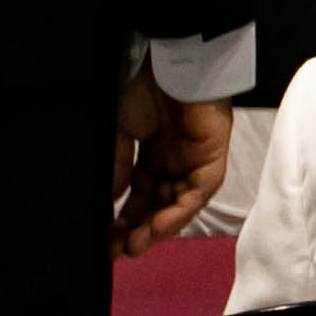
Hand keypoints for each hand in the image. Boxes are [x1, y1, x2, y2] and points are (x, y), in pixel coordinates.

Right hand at [112, 67, 232, 253]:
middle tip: (117, 251)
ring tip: (135, 245)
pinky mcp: (212, 159)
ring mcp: (194, 163)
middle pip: (158, 208)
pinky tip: (158, 226)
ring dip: (158, 228)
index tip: (104, 241)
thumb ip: (116, 168)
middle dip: (139, 231)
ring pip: (179, 206)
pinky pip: (198, 193)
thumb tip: (106, 204)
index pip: (138, 199)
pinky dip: (180, 212)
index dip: (122, 221)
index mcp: (151, 158)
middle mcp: (174, 165)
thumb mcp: (119, 134)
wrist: (170, 65)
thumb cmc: (144, 90)